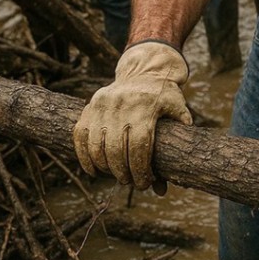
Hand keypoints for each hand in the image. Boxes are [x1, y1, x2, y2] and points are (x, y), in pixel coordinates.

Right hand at [73, 41, 192, 192]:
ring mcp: (101, 105)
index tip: (144, 183)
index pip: (139, 146)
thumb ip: (171, 150)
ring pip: (96, 145)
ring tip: (116, 176)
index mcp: (144, 106)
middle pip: (115, 149)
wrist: (143, 70)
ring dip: (104, 168)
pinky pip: (80, 136)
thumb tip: (162, 188)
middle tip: (130, 182)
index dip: (140, 169)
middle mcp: (120, 104)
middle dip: (122, 172)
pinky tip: (93, 170)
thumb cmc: (163, 97)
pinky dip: (84, 156)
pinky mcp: (89, 106)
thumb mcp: (178, 111)